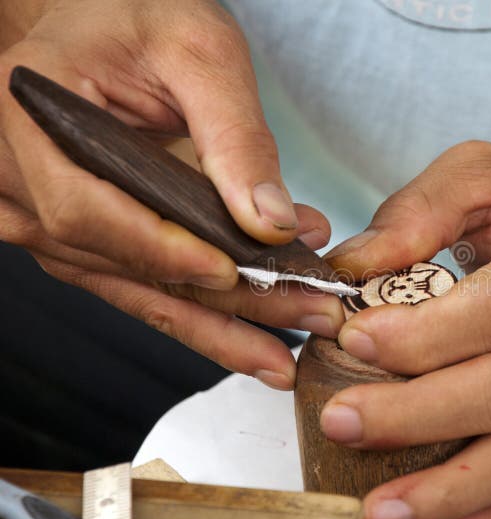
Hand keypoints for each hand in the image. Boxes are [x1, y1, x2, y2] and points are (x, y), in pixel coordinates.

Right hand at [0, 0, 343, 388]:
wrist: (105, 22)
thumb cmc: (136, 18)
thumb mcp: (197, 50)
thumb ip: (234, 132)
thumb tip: (270, 221)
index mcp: (30, 116)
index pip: (84, 207)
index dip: (159, 248)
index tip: (230, 271)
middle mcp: (23, 177)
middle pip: (119, 263)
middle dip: (217, 302)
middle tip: (300, 315)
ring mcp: (45, 215)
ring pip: (132, 290)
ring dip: (214, 326)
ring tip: (284, 351)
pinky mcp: (82, 237)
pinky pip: (136, 286)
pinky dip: (196, 317)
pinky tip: (249, 340)